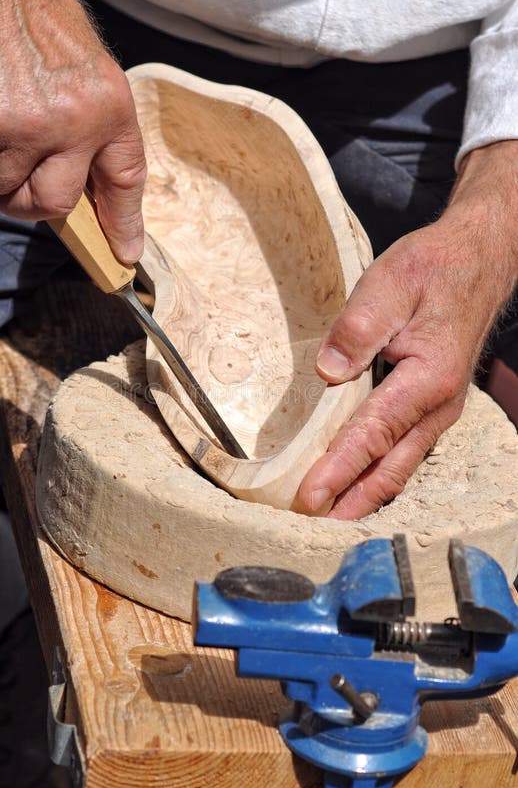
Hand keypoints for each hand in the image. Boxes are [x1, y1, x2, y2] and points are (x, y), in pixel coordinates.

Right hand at [0, 0, 144, 261]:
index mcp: (109, 107)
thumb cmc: (36, 19)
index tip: (124, 254)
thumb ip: (95, 130)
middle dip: (35, 200)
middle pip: (54, 204)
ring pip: (5, 189)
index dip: (123, 223)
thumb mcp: (91, 69)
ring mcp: (22, 127)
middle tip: (24, 174)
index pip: (124, 179)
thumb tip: (91, 191)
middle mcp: (71, 123)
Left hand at [297, 140, 517, 519]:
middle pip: (391, 467)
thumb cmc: (433, 270)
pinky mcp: (432, 405)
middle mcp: (438, 404)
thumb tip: (329, 372)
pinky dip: (380, 472)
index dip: (340, 469)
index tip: (310, 497)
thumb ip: (358, 329)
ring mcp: (439, 409)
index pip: (373, 434)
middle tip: (312, 525)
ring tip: (332, 517)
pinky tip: (358, 482)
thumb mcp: (390, 283)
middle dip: (352, 500)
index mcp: (427, 377)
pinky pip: (405, 450)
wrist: (476, 262)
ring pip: (401, 465)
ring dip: (366, 493)